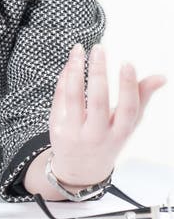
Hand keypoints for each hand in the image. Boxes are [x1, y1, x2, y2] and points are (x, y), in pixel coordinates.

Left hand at [48, 42, 166, 186]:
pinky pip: (60, 98)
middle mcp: (97, 134)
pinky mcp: (56, 128)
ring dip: (75, 70)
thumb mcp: (127, 124)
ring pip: (74, 97)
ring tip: (79, 50)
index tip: (127, 63)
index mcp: (120, 133)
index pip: (127, 110)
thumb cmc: (108, 139)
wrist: (80, 170)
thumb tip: (161, 77)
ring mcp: (75, 132)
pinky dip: (64, 78)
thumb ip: (142, 98)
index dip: (128, 87)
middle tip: (100, 48)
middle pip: (98, 101)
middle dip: (98, 72)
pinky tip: (71, 63)